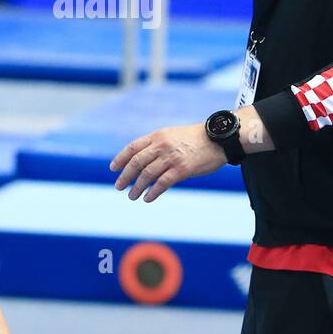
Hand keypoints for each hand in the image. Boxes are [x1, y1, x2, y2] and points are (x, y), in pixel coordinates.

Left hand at [110, 123, 227, 201]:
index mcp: (158, 136)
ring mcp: (171, 157)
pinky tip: (147, 198)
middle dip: (125, 176)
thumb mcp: (173, 135)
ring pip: (147, 174)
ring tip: (132, 196)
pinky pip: (162, 183)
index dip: (120, 159)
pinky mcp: (182, 169)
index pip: (133, 147)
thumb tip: (145, 162)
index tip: (113, 169)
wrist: (218, 139)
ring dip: (137, 187)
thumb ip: (158, 145)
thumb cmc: (197, 138)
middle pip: (136, 162)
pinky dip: (152, 192)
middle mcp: (161, 145)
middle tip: (119, 187)